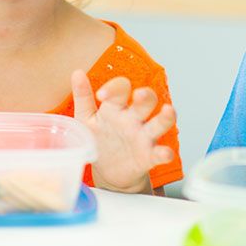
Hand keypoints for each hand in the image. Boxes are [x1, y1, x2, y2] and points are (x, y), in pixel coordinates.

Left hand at [71, 70, 175, 193]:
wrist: (108, 172)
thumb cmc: (99, 140)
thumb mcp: (86, 119)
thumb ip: (83, 97)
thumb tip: (77, 72)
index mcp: (116, 108)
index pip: (121, 89)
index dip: (114, 88)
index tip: (101, 95)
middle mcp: (133, 119)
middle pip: (146, 101)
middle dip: (146, 96)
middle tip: (139, 95)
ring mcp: (143, 137)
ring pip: (159, 123)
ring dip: (165, 117)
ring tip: (168, 111)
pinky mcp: (149, 157)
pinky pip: (160, 154)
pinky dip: (164, 153)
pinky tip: (165, 153)